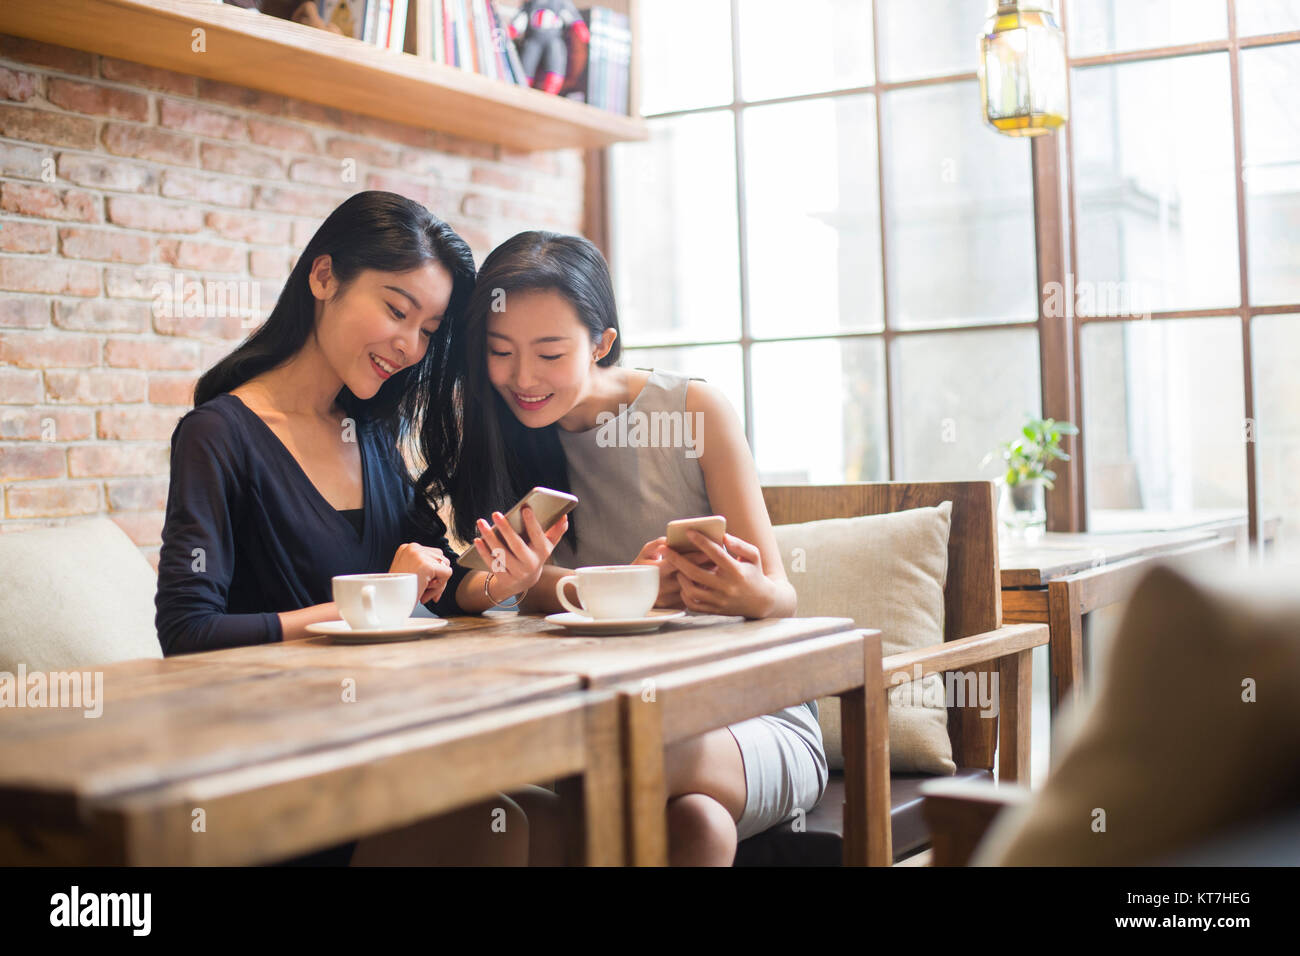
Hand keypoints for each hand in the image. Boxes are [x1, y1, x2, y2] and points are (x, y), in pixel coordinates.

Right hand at [389, 543, 453, 604]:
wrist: (386, 603)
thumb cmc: (396, 593)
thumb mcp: (409, 575)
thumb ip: (423, 569)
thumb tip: (445, 570)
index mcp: (406, 548)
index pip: (432, 555)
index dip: (433, 573)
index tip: (426, 585)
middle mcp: (413, 548)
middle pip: (441, 558)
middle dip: (438, 577)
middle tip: (426, 590)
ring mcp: (419, 555)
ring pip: (445, 566)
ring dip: (438, 582)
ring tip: (423, 590)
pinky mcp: (426, 565)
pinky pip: (447, 574)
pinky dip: (440, 586)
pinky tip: (426, 591)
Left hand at [472, 507, 568, 599]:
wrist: (525, 581)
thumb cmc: (535, 555)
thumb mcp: (547, 545)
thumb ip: (556, 531)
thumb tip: (564, 516)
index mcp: (542, 552)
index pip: (538, 536)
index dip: (532, 523)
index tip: (525, 508)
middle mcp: (530, 563)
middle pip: (517, 545)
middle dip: (506, 529)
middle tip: (496, 514)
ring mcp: (517, 573)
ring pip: (501, 554)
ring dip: (490, 538)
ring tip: (481, 523)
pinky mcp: (504, 579)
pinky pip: (492, 564)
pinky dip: (484, 552)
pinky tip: (478, 540)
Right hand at [631, 536, 710, 607]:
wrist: (633, 591)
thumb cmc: (642, 567)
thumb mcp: (646, 553)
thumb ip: (657, 544)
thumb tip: (670, 540)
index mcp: (655, 571)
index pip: (679, 562)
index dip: (695, 556)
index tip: (708, 550)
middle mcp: (662, 587)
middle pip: (688, 576)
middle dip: (704, 567)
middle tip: (718, 560)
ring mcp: (668, 599)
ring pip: (692, 588)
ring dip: (705, 579)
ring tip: (716, 570)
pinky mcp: (672, 607)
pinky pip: (690, 597)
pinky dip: (700, 590)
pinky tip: (708, 582)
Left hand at [659, 531, 775, 618]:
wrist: (762, 602)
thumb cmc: (754, 573)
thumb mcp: (753, 556)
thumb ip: (739, 544)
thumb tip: (723, 537)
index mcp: (736, 570)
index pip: (715, 553)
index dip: (700, 541)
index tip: (688, 532)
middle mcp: (726, 586)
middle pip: (695, 572)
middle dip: (677, 559)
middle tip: (665, 549)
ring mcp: (719, 600)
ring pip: (691, 589)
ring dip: (680, 577)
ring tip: (677, 568)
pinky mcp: (715, 610)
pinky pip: (693, 604)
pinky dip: (685, 594)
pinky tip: (684, 584)